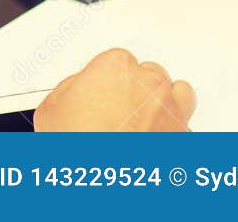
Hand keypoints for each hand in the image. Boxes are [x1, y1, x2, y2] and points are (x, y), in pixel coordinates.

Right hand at [34, 48, 195, 130]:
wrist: (95, 179)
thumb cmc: (74, 143)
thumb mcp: (51, 107)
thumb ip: (73, 88)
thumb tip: (81, 91)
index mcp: (117, 67)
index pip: (119, 59)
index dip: (109, 78)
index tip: (102, 92)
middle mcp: (150, 85)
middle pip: (151, 74)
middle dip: (139, 89)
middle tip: (121, 109)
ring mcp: (171, 112)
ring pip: (180, 93)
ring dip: (167, 102)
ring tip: (150, 117)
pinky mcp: (185, 140)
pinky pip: (186, 128)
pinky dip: (174, 133)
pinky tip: (157, 142)